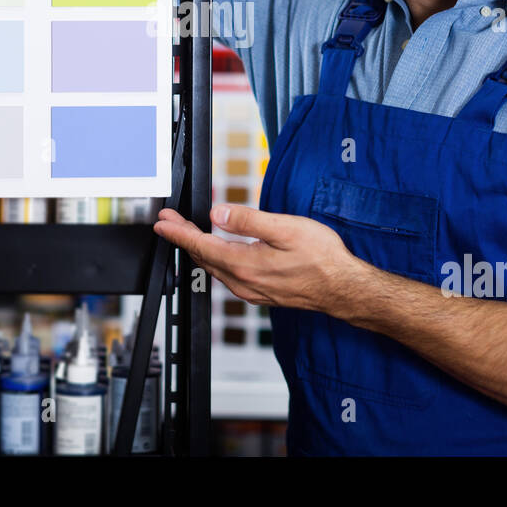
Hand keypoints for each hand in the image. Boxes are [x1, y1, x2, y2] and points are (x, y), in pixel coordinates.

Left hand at [152, 204, 360, 311]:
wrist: (343, 289)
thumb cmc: (322, 259)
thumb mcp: (285, 229)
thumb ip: (248, 220)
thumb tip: (218, 212)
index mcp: (245, 264)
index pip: (200, 245)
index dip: (178, 232)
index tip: (162, 221)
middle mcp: (243, 282)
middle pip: (202, 257)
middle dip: (182, 237)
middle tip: (169, 221)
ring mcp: (251, 291)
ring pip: (213, 268)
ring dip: (198, 249)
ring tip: (187, 232)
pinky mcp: (260, 294)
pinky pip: (227, 276)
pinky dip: (215, 260)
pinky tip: (217, 251)